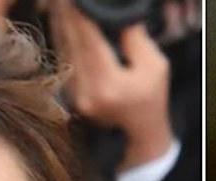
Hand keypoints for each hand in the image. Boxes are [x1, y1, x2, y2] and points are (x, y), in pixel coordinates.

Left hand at [49, 0, 173, 168]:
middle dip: (67, 14)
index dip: (80, 15)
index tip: (75, 0)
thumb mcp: (155, 66)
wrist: (138, 133)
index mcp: (109, 84)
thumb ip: (135, 38)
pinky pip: (63, 59)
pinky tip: (61, 21)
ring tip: (60, 4)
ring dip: (60, 22)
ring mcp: (75, 96)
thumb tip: (116, 13)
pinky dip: (61, 38)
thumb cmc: (151, 99)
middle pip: (71, 42)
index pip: (90, 39)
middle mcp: (86, 91)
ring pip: (62, 50)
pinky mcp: (69, 95)